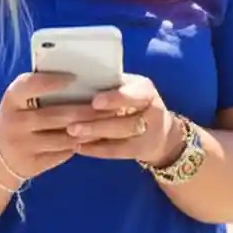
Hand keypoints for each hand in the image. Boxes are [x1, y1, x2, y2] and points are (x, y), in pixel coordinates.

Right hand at [0, 72, 119, 180]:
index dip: (52, 81)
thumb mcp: (20, 101)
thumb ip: (41, 90)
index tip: (74, 78)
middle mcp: (14, 122)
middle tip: (109, 104)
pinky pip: (64, 153)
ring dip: (89, 129)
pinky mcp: (33, 164)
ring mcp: (23, 145)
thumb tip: (80, 80)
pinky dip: (82, 145)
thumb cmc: (19, 116)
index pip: (30, 85)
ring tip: (108, 121)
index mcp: (11, 99)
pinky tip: (97, 137)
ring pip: (64, 137)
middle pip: (55, 115)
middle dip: (85, 110)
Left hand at [68, 74, 183, 166]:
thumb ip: (110, 84)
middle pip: (126, 121)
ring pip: (121, 137)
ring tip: (72, 134)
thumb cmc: (133, 100)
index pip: (135, 94)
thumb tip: (77, 81)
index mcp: (146, 91)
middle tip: (72, 125)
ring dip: (95, 136)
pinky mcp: (139, 151)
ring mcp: (148, 135)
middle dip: (98, 124)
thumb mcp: (129, 86)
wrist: (160, 129)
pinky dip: (96, 149)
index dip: (116, 99)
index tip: (95, 102)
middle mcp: (152, 113)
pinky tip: (77, 146)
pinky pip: (116, 152)